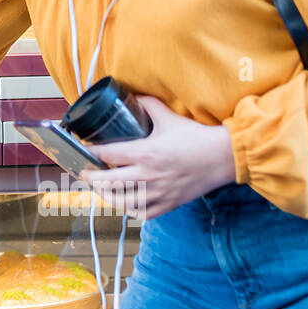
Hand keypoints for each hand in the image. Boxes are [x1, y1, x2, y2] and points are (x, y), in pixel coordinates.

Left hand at [77, 95, 236, 219]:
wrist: (223, 158)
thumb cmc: (196, 137)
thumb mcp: (169, 117)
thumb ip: (148, 105)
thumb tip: (133, 96)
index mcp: (146, 153)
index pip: (108, 154)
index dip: (91, 152)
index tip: (84, 149)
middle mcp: (148, 175)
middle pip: (108, 181)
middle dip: (91, 177)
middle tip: (84, 172)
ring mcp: (158, 192)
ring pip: (122, 201)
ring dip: (107, 195)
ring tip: (101, 188)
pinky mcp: (169, 204)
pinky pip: (143, 213)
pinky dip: (130, 209)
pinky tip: (126, 201)